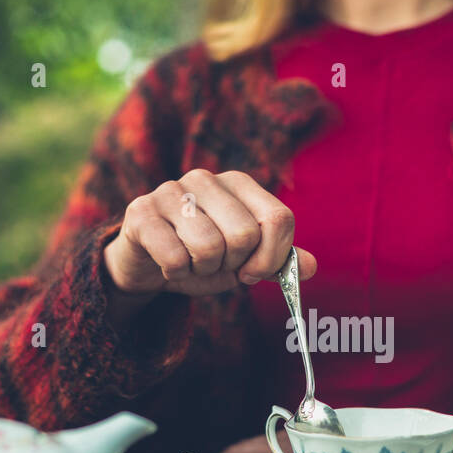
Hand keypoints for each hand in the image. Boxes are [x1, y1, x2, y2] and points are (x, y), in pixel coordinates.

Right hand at [104, 169, 317, 297]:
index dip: (271, 257)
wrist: (146, 264)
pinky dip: (175, 273)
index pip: (279, 219)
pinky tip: (168, 263)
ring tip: (190, 262)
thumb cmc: (201, 258)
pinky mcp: (141, 212)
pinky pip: (174, 257)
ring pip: (209, 247)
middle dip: (232, 265)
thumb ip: (277, 261)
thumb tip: (311, 267)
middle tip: (215, 264)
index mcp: (239, 184)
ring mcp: (170, 191)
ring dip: (202, 270)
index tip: (253, 272)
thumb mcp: (244, 261)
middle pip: (245, 236)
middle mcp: (206, 179)